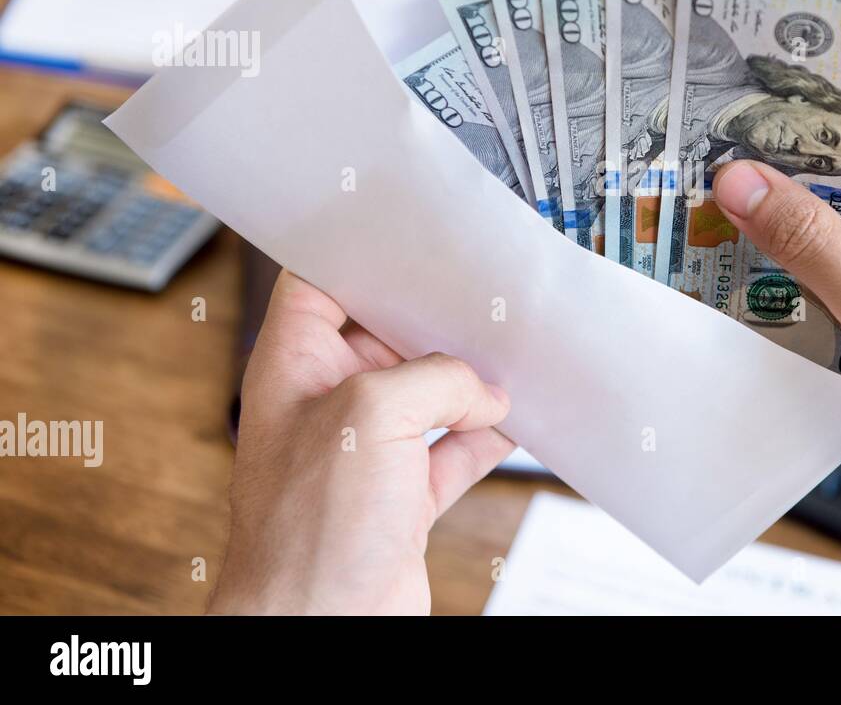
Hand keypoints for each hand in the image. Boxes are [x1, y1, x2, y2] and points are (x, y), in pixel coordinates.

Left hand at [208, 271, 513, 613]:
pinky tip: (517, 420)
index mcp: (295, 367)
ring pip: (428, 395)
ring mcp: (366, 454)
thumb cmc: (310, 528)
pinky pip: (453, 451)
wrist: (323, 626)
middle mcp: (327, 404)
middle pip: (387, 339)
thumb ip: (436, 380)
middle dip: (435, 324)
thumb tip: (482, 390)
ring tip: (512, 357)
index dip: (359, 258)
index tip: (409, 241)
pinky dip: (485, 437)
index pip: (317, 286)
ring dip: (469, 383)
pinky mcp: (401, 497)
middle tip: (482, 300)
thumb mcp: (374, 414)